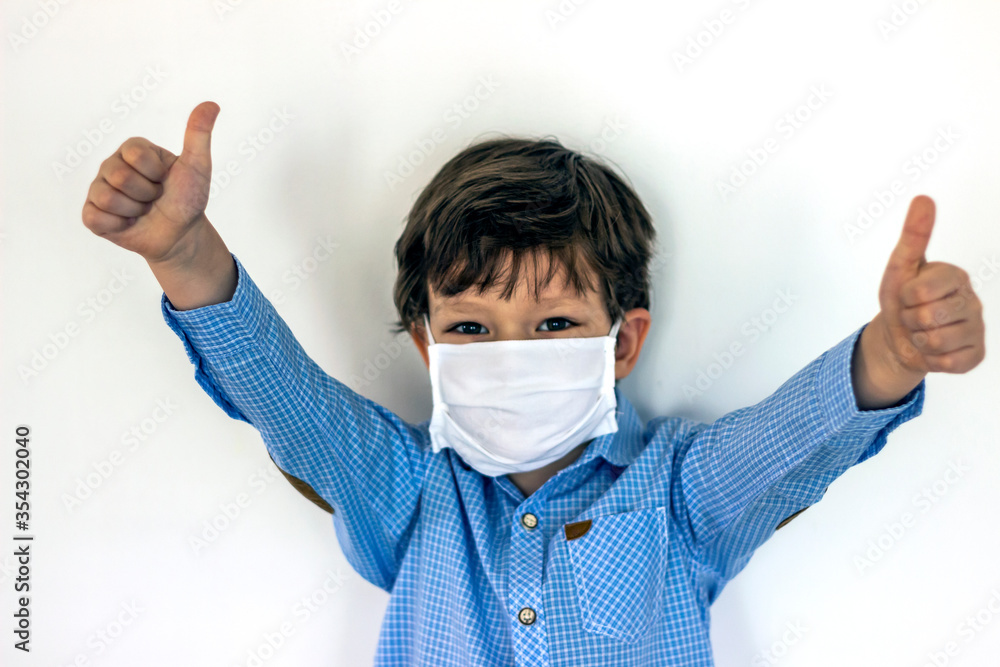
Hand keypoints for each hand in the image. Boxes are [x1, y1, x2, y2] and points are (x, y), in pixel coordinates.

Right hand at [81, 101, 219, 264]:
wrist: (181, 233)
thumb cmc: (187, 198)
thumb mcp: (197, 166)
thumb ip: (199, 135)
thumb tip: (212, 104)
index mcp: (133, 149)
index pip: (134, 154)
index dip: (155, 172)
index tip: (164, 178)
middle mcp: (111, 165)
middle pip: (120, 176)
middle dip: (147, 193)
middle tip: (155, 197)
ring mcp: (99, 188)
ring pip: (107, 198)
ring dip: (134, 210)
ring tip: (143, 210)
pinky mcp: (92, 214)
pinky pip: (95, 218)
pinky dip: (118, 225)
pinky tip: (128, 223)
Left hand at [873, 195, 985, 376]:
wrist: (898, 338)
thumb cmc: (901, 300)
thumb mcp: (900, 267)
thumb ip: (913, 235)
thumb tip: (924, 198)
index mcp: (955, 276)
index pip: (921, 290)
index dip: (905, 297)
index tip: (909, 295)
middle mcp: (972, 300)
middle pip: (928, 317)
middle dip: (910, 320)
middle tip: (913, 316)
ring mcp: (977, 328)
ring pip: (937, 341)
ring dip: (919, 340)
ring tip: (922, 331)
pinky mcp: (975, 354)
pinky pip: (947, 363)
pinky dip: (931, 359)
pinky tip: (933, 350)